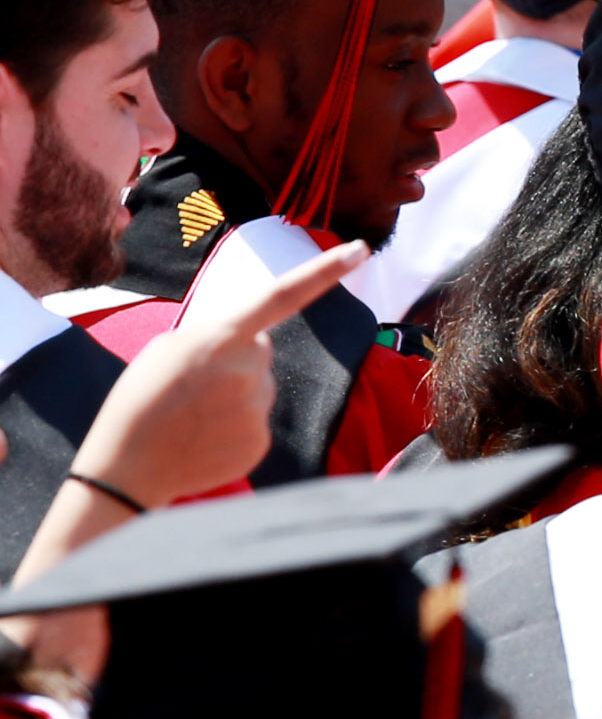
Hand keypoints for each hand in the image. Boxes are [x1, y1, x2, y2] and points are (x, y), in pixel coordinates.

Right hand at [70, 241, 363, 517]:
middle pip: (260, 350)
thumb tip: (258, 341)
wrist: (122, 470)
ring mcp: (258, 408)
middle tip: (191, 386)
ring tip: (191, 415)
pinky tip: (203, 438)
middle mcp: (250, 369)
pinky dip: (234, 428)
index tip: (361, 248)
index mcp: (223, 337)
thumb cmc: (140, 402)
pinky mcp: (260, 442)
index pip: (283, 295)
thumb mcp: (168, 349)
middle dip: (235, 361)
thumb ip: (219, 334)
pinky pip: (256, 421)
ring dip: (233, 396)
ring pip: (259, 387)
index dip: (324, 271)